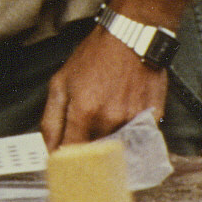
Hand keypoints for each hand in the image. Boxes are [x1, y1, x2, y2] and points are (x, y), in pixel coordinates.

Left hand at [40, 28, 169, 150]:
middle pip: (95, 155)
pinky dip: (129, 135)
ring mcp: (134, 121)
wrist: (131, 37)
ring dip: (108, 144)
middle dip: (87, 153)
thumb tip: (48, 150)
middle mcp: (110, 120)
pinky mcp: (153, 118)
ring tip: (106, 122)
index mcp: (84, 112)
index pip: (72, 154)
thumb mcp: (60, 83)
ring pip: (117, 150)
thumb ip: (51, 121)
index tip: (63, 164)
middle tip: (83, 140)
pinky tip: (123, 117)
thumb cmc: (95, 57)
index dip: (66, 162)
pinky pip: (138, 140)